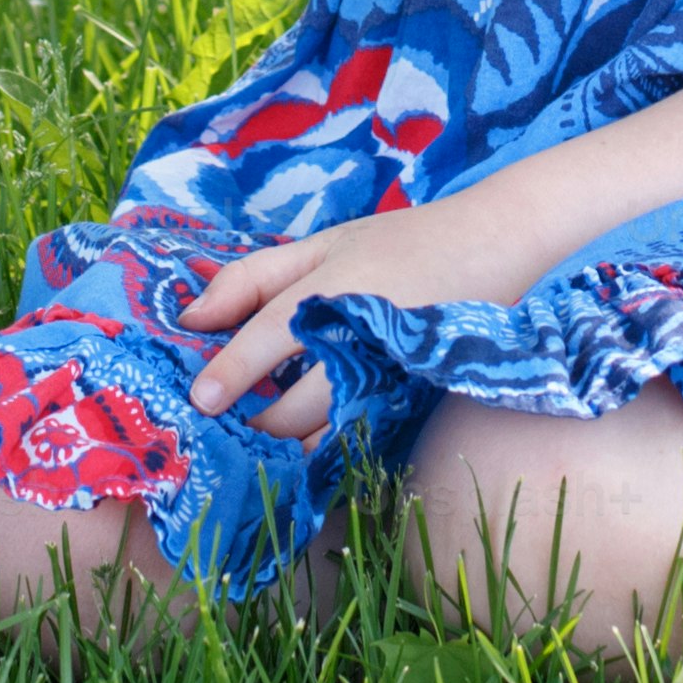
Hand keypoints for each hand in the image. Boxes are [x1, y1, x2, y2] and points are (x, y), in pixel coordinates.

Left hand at [178, 189, 566, 441]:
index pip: (269, 339)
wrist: (494, 245)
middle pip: (296, 404)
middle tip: (232, 422)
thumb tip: (189, 318)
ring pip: (330, 431)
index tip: (200, 401)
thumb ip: (253, 278)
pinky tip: (312, 432)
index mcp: (332, 288)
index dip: (230, 372)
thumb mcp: (323, 243)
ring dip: (293, 439)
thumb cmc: (399, 242)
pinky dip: (331, 440)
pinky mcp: (416, 394)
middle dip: (258, 422)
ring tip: (268, 429)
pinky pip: (362, 433)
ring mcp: (393, 371)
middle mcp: (361, 335)